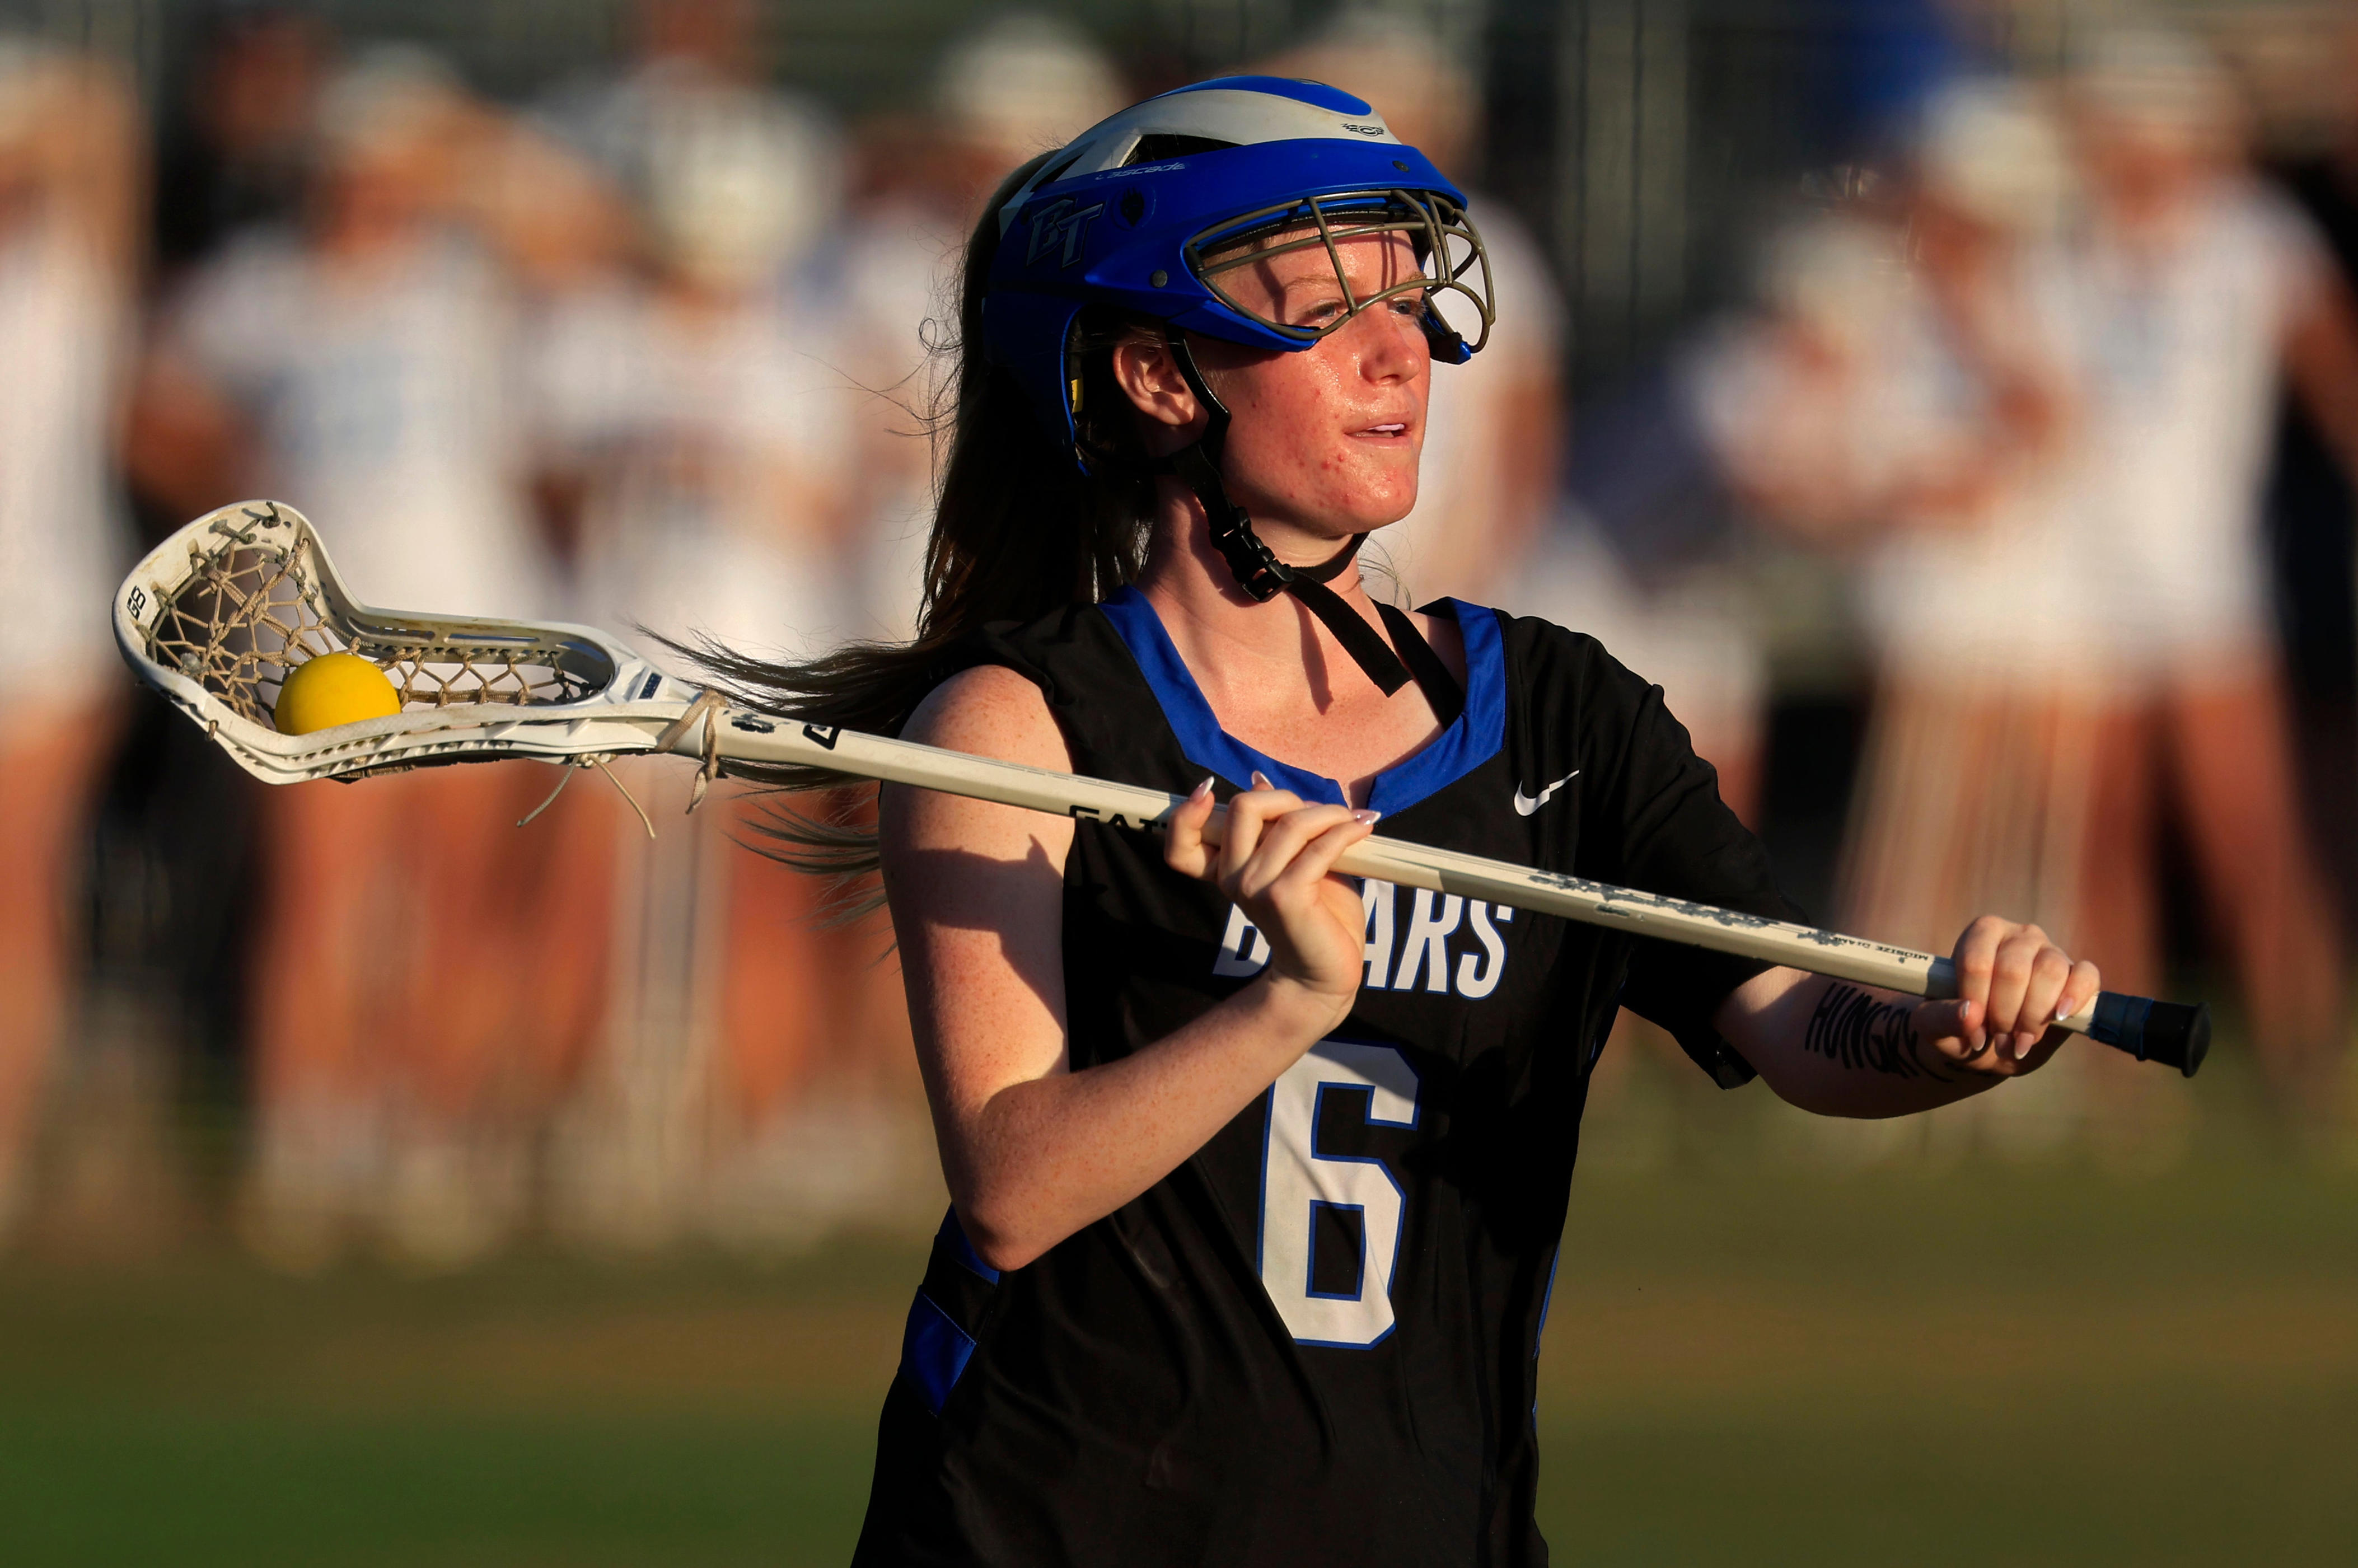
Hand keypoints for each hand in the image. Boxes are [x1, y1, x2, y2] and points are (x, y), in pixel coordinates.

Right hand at [1164, 772, 1378, 1028]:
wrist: (1325, 973)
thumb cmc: (1314, 915)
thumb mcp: (1291, 861)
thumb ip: (1274, 826)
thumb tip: (1257, 779)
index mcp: (1225, 872)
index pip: (1179, 844)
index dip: (1186, 813)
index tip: (1208, 790)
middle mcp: (1233, 879)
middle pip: (1243, 808)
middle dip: (1287, 797)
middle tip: (1319, 813)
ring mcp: (1256, 888)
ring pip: (1290, 823)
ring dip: (1329, 813)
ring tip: (1352, 820)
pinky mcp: (1286, 897)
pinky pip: (1319, 847)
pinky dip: (1346, 830)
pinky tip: (1363, 828)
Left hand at [1910, 916, 2100, 1078]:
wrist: (1992, 1046)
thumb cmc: (1960, 1028)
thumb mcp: (1935, 1028)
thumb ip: (1940, 1018)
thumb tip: (1970, 1014)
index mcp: (1980, 934)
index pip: (1977, 963)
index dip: (1976, 1004)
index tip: (1973, 1036)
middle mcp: (2018, 936)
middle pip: (2013, 970)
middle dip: (2005, 1015)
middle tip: (1999, 1041)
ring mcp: (2050, 951)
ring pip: (2049, 970)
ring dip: (2034, 1015)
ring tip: (2021, 1040)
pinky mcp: (2078, 973)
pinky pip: (2086, 975)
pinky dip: (2075, 996)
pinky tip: (2059, 1017)